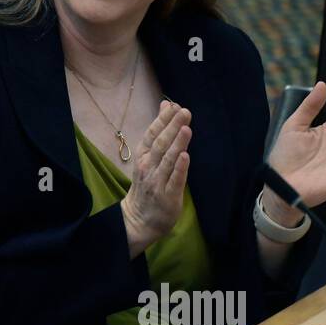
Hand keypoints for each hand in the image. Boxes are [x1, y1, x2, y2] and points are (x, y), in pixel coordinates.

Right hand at [121, 101, 191, 255]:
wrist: (139, 219)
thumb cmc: (147, 184)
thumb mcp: (148, 156)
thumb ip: (158, 132)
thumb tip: (166, 105)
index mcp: (143, 157)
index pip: (151, 135)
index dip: (162, 120)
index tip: (174, 106)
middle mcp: (148, 167)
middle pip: (159, 144)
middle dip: (172, 127)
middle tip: (184, 112)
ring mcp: (157, 182)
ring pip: (167, 160)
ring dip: (177, 144)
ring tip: (186, 129)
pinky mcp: (167, 196)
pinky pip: (174, 180)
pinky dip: (179, 168)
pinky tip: (185, 156)